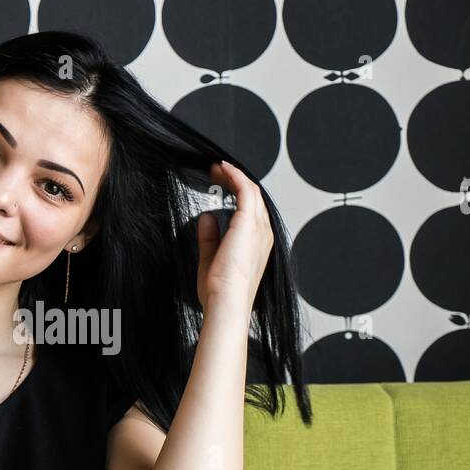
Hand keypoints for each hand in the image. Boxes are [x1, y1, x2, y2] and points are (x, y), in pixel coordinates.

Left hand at [196, 160, 274, 312]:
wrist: (226, 301)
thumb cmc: (220, 291)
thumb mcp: (210, 258)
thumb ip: (210, 237)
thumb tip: (207, 218)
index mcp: (257, 244)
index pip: (251, 211)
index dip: (237, 194)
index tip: (221, 186)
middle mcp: (262, 234)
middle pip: (253, 197)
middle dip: (235, 181)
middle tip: (217, 173)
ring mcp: (258, 228)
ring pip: (251, 191)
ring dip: (234, 176)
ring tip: (218, 168)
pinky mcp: (248, 223)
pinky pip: (245, 190)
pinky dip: (235, 176)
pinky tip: (223, 169)